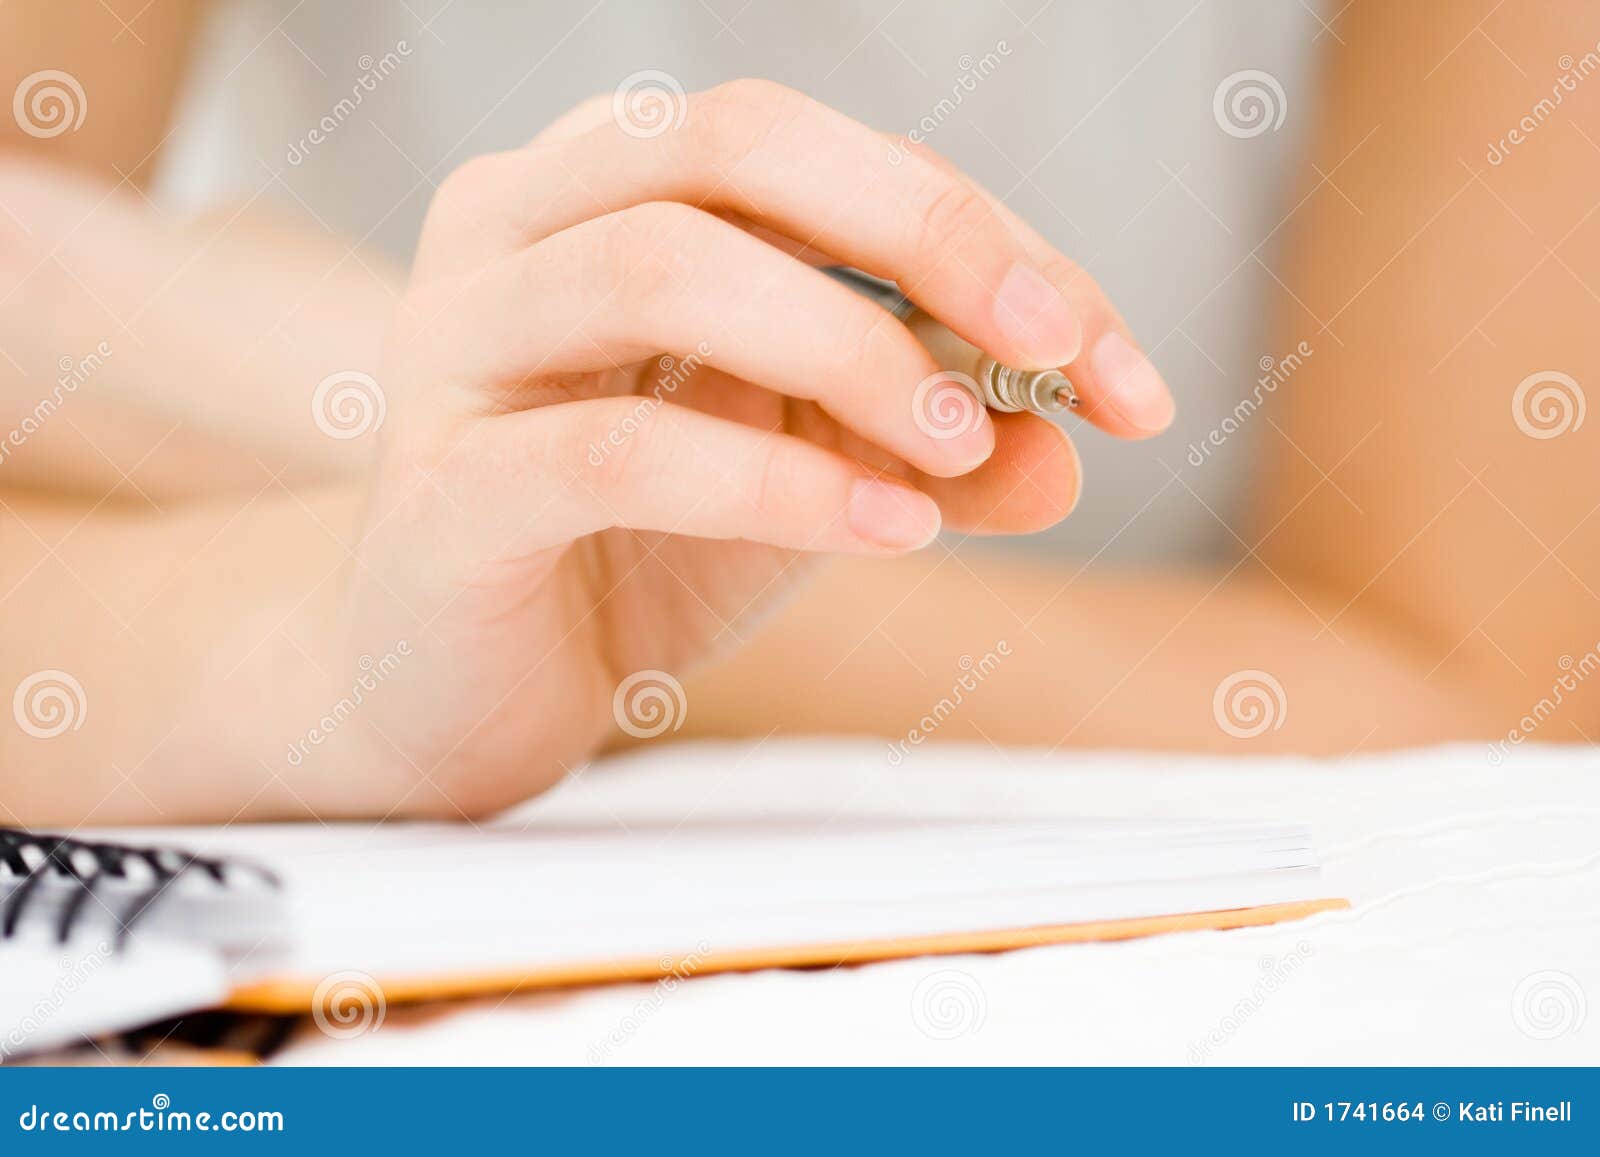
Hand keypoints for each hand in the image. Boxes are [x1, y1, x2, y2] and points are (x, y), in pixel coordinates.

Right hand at [332, 80, 1172, 815]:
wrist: (449, 686)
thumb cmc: (622, 552)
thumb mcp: (806, 480)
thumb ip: (923, 450)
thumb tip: (1066, 450)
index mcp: (601, 188)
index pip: (816, 152)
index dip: (982, 234)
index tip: (1114, 362)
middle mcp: (513, 228)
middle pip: (731, 140)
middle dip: (925, 233)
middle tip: (1055, 348)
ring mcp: (457, 348)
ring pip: (661, 267)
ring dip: (851, 350)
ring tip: (959, 446)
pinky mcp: (441, 490)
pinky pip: (616, 449)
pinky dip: (774, 480)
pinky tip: (888, 527)